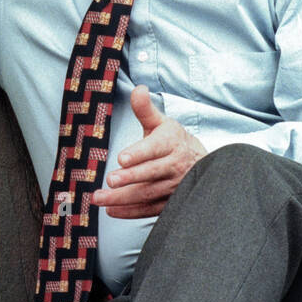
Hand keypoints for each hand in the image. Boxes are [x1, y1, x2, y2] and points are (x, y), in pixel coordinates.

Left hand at [92, 84, 206, 218]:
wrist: (201, 164)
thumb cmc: (173, 141)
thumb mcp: (161, 123)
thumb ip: (145, 109)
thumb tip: (138, 89)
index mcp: (171, 143)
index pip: (155, 149)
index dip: (138, 154)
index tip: (121, 158)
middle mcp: (174, 165)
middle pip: (151, 173)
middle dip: (130, 178)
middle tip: (109, 181)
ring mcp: (174, 187)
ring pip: (148, 194)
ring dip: (123, 198)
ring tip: (100, 198)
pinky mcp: (170, 202)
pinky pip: (150, 209)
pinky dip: (131, 212)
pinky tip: (111, 210)